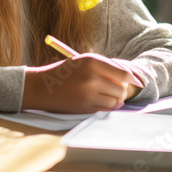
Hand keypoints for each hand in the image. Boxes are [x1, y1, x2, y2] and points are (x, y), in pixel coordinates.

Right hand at [21, 54, 140, 113]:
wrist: (43, 87)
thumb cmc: (65, 72)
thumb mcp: (83, 61)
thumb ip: (104, 67)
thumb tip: (127, 78)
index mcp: (92, 63)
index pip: (123, 74)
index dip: (129, 78)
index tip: (129, 80)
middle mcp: (91, 79)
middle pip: (121, 89)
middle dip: (122, 90)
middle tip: (118, 88)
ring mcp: (88, 95)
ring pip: (116, 101)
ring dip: (116, 99)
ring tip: (110, 95)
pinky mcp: (85, 108)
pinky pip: (106, 109)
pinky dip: (108, 106)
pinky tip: (104, 101)